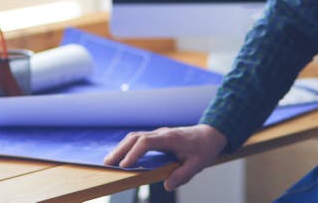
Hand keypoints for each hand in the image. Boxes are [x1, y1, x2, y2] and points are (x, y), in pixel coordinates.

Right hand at [104, 124, 227, 190]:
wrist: (210, 134)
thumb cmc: (204, 148)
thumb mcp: (198, 164)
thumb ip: (183, 175)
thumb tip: (167, 185)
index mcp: (170, 138)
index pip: (146, 142)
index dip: (134, 153)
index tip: (125, 166)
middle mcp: (161, 133)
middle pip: (136, 137)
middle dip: (120, 149)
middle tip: (107, 163)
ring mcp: (159, 134)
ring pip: (135, 136)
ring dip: (121, 147)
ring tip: (109, 161)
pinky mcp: (158, 138)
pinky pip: (139, 139)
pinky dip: (128, 147)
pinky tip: (122, 157)